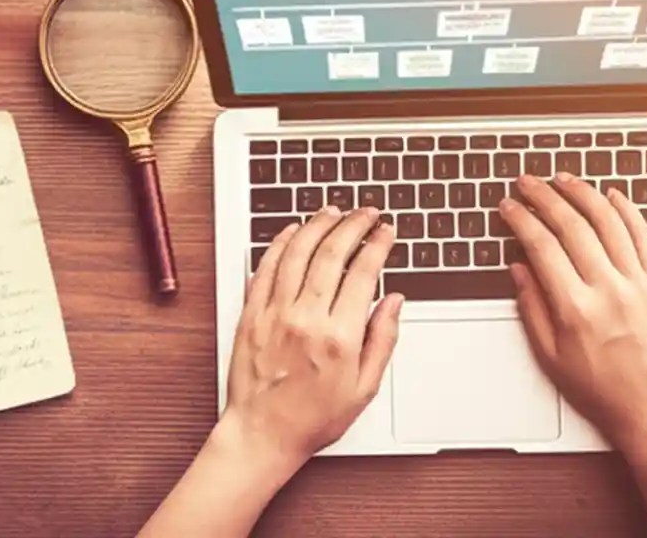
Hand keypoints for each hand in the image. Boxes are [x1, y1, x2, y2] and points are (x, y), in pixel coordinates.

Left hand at [218, 205, 404, 470]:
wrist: (262, 434)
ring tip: (332, 212)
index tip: (387, 231)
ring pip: (296, 251)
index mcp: (340, 337)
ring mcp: (274, 313)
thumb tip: (395, 302)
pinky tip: (292, 231)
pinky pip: (264, 268)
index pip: (363, 272)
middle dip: (353, 224)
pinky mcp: (250, 315)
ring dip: (317, 225)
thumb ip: (383, 340)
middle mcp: (305, 318)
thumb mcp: (365, 388)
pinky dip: (279, 243)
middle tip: (365, 212)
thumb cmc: (313, 418)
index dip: (378, 244)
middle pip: (331, 252)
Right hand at [502, 173, 646, 454]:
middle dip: (544, 197)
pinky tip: (613, 196)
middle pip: (572, 226)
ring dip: (583, 194)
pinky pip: (645, 238)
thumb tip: (519, 269)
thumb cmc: (600, 389)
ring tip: (565, 179)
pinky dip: (628, 212)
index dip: (520, 220)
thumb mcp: (550, 356)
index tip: (508, 206)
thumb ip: (532, 308)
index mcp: (575, 309)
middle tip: (528, 182)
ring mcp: (639, 285)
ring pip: (609, 223)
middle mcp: (608, 291)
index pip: (542, 247)